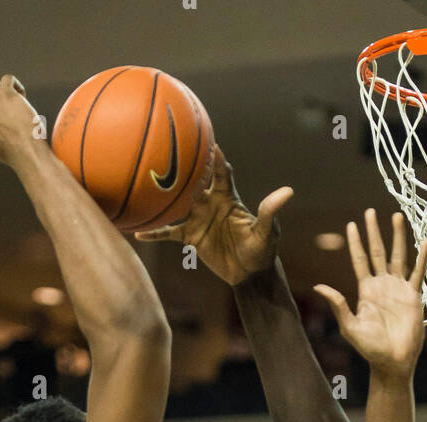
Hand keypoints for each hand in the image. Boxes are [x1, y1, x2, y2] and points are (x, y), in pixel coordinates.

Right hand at [135, 146, 291, 285]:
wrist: (249, 274)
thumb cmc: (261, 250)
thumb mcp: (266, 231)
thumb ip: (270, 211)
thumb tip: (287, 192)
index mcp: (227, 198)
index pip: (220, 173)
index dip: (215, 158)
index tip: (208, 142)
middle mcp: (209, 204)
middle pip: (192, 181)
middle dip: (180, 167)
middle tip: (164, 148)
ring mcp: (197, 219)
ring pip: (175, 203)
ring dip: (161, 196)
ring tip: (141, 183)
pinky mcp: (191, 237)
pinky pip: (169, 233)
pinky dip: (155, 233)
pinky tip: (138, 233)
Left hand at [315, 211, 426, 375]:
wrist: (393, 361)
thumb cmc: (370, 348)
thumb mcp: (350, 327)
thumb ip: (338, 305)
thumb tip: (319, 287)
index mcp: (366, 290)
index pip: (360, 260)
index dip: (356, 242)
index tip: (351, 224)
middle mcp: (382, 285)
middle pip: (378, 251)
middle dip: (374, 232)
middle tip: (370, 211)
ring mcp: (399, 288)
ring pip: (399, 256)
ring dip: (398, 237)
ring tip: (397, 216)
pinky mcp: (414, 295)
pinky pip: (419, 272)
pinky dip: (422, 257)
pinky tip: (425, 241)